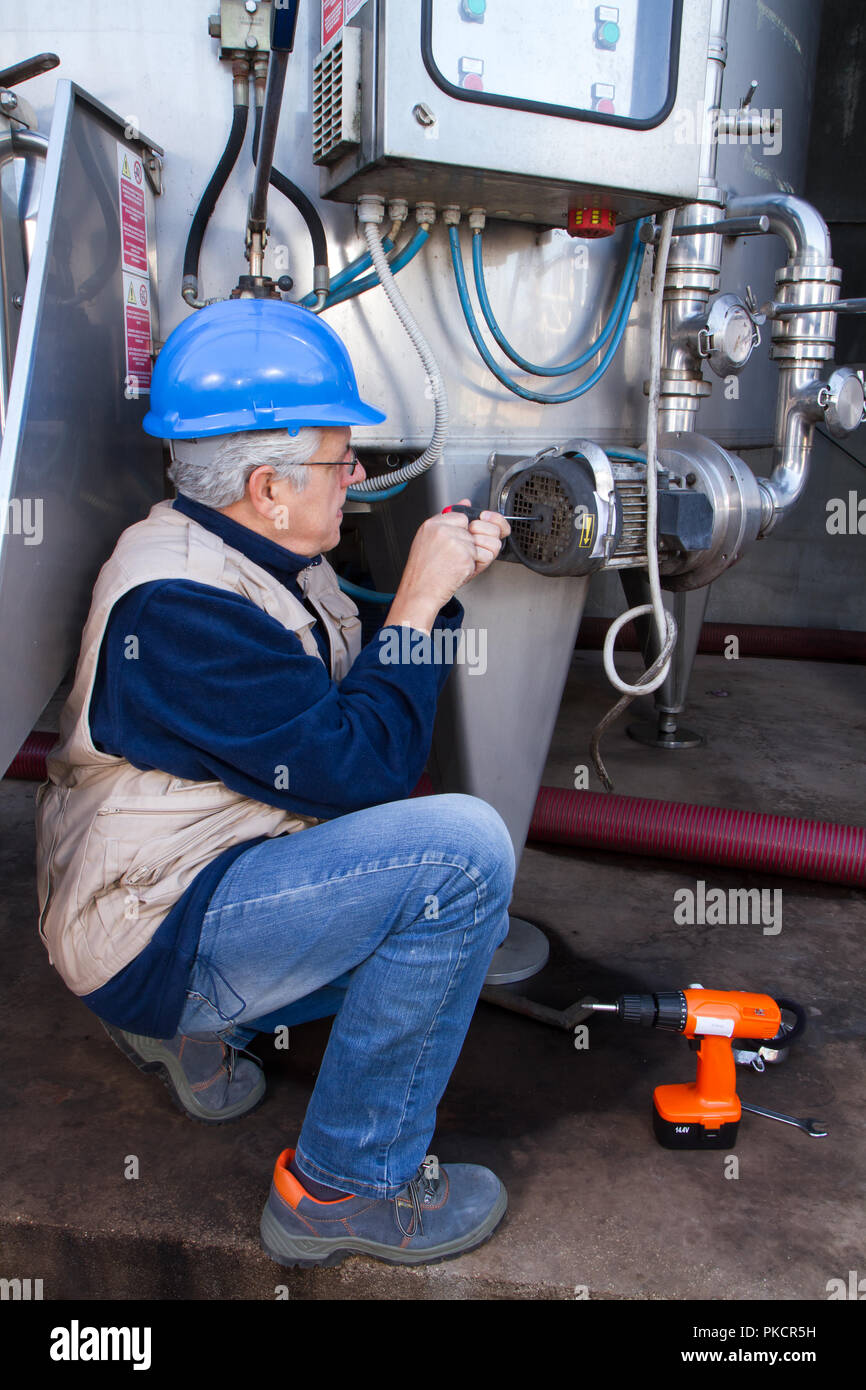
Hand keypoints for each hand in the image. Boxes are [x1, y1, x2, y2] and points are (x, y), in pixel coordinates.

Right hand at [384, 499, 508, 632]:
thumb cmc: (425, 572)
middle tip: (460, 556)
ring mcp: (454, 541)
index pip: (464, 517)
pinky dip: (476, 567)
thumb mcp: (433, 541)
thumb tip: (465, 502)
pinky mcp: (464, 555)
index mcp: (433, 524)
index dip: (467, 532)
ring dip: (476, 557)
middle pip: (479, 528)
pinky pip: (484, 557)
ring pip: (484, 543)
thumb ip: (451, 521)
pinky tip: (459, 570)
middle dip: (476, 544)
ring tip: (457, 564)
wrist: (419, 592)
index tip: (460, 543)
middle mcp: (443, 529)